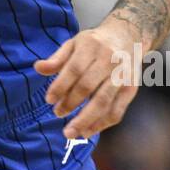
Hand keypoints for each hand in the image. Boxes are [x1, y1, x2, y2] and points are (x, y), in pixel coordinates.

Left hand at [33, 19, 143, 138]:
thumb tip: (38, 68)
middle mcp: (109, 60)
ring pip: (103, 102)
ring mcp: (122, 76)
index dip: (61, 86)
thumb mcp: (74, 43)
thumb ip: (57, 59)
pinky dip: (102, 124)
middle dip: (71, 103)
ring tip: (71, 132)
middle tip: (58, 114)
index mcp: (91, 46)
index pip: (74, 69)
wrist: (128, 37)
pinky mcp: (131, 89)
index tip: (49, 100)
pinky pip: (117, 111)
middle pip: (88, 86)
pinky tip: (87, 131)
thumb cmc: (95, 43)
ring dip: (86, 120)